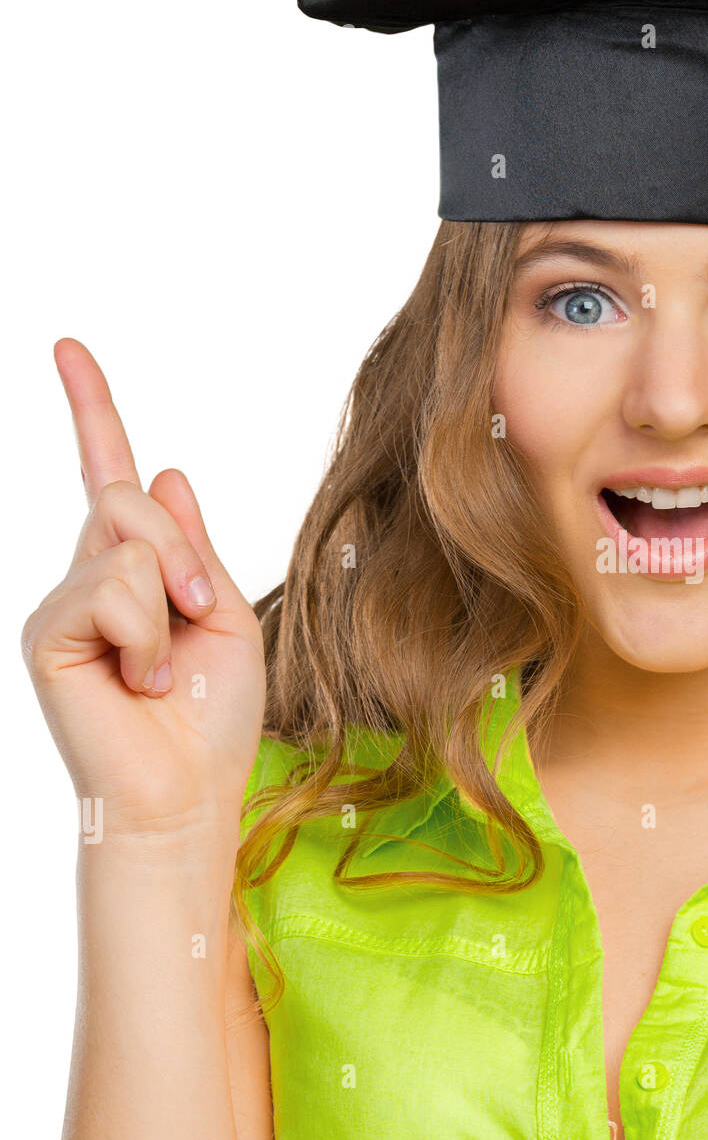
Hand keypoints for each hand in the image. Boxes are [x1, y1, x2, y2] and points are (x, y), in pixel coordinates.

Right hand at [22, 339, 265, 846]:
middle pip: (128, 492)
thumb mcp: (226, 617)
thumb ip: (192, 548)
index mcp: (138, 569)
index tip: (70, 348)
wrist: (191, 791)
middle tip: (201, 616)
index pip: (109, 474)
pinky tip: (141, 682)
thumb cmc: (214, 715)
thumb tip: (162, 470)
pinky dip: (148, 634)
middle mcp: (92, 576)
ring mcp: (65, 603)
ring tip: (167, 666)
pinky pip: (112, 587)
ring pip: (123, 534)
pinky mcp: (48, 631)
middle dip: (183, 548)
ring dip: (172, 596)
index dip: (92, 409)